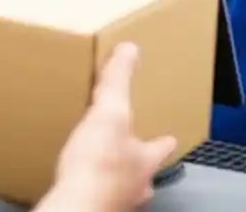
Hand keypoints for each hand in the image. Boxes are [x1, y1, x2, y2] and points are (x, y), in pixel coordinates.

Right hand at [37, 43, 178, 211]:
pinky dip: (94, 191)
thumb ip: (118, 81)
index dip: (164, 139)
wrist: (76, 208)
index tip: (169, 136)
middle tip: (128, 151)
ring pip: (124, 189)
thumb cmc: (98, 165)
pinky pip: (99, 199)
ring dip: (117, 179)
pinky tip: (82, 186)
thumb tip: (130, 50)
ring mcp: (118, 203)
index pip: (162, 146)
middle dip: (138, 162)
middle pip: (145, 173)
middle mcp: (137, 186)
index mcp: (145, 160)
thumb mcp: (109, 112)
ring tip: (103, 168)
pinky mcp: (96, 210)